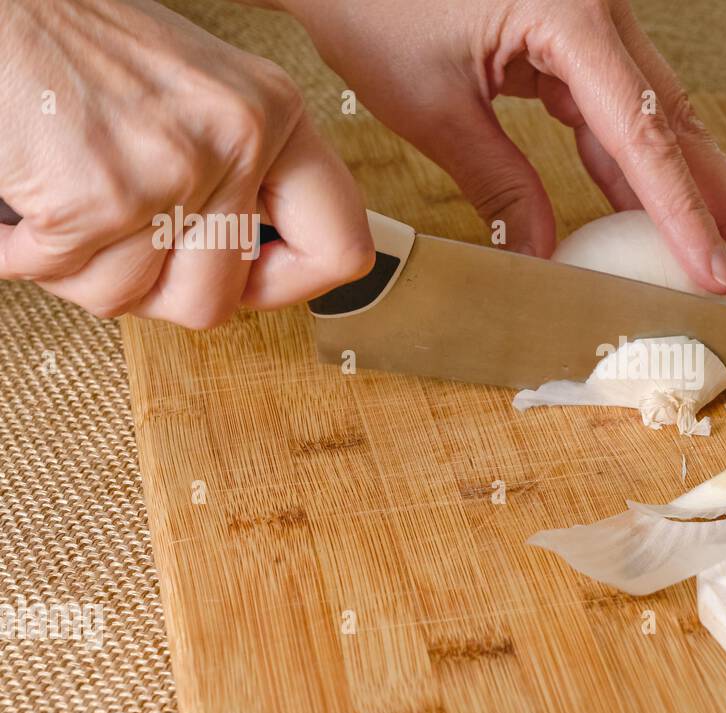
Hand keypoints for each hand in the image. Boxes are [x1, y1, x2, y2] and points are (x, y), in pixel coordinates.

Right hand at [0, 0, 373, 327]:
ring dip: (79, 267)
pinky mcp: (100, 195)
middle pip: (214, 302)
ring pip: (131, 297)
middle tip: (117, 245)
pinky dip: (24, 252)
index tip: (246, 280)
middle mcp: (239, 139)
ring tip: (63, 205)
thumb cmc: (79, 45)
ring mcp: (174, 170)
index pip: (341, 248)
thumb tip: (249, 267)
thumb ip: (238, 176)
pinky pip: (61, 274)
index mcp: (276, 116)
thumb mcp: (198, 97)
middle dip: (150, 290)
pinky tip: (24, 202)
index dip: (288, 286)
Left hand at [280, 0, 725, 295]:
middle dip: (725, 208)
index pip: (645, 136)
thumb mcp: (432, 106)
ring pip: (662, 120)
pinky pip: (619, 113)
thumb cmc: (371, 0)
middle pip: (682, 125)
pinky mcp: (573, 36)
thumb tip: (543, 260)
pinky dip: (635, 170)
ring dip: (692, 193)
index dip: (685, 216)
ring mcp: (592, 22)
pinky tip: (657, 222)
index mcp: (572, 16)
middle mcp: (601, 12)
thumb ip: (499, 185)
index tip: (716, 276)